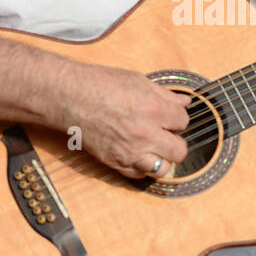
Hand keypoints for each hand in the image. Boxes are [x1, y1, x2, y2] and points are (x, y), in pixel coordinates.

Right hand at [59, 65, 188, 179]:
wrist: (69, 97)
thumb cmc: (100, 84)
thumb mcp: (138, 81)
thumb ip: (165, 95)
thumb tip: (185, 102)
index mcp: (154, 109)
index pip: (183, 122)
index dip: (177, 118)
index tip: (169, 116)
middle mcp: (145, 134)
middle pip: (179, 150)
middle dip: (175, 142)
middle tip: (166, 134)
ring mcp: (130, 151)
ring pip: (163, 169)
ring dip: (162, 159)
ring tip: (154, 148)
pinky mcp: (115, 161)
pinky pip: (139, 174)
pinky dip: (142, 167)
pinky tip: (138, 154)